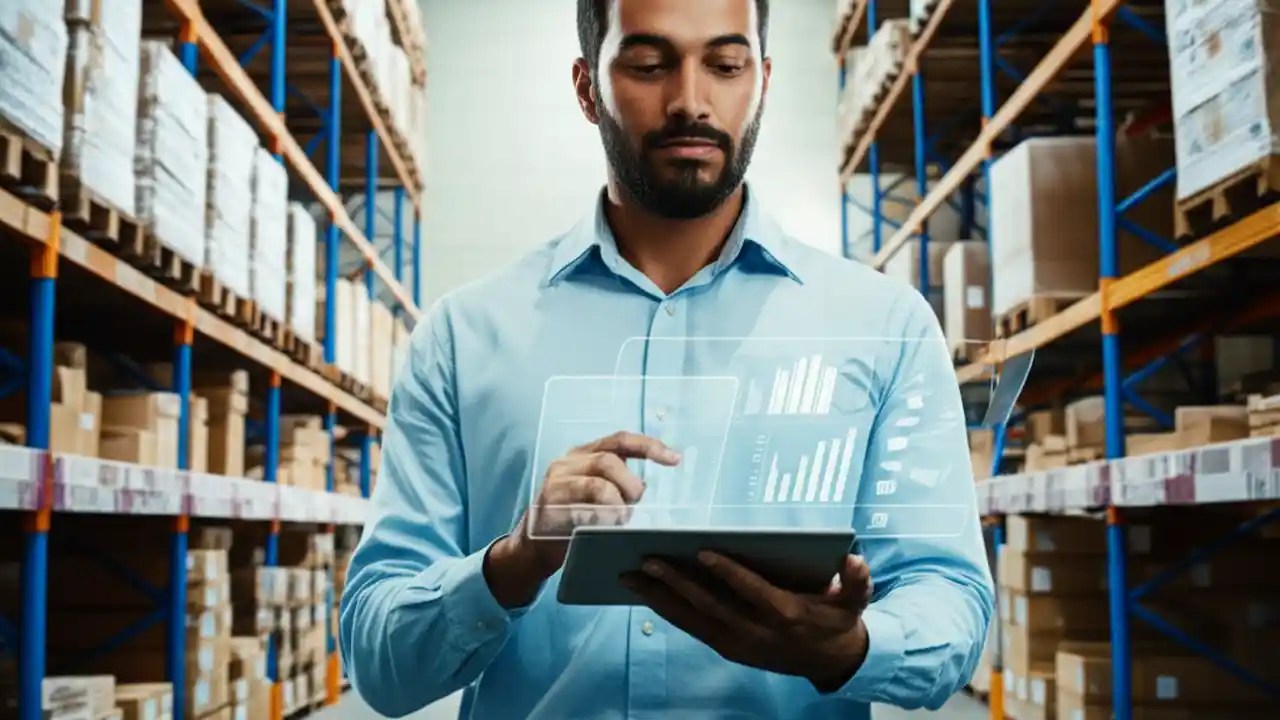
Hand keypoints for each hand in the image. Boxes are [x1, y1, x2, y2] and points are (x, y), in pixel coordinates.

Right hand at [484, 431, 680, 607]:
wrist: (533, 546)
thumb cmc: (572, 518)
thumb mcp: (596, 494)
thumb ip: (616, 483)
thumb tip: (645, 486)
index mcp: (583, 454)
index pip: (620, 440)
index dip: (650, 446)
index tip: (675, 459)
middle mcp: (567, 462)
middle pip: (609, 460)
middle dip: (631, 484)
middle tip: (635, 503)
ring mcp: (555, 483)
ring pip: (597, 484)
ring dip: (617, 503)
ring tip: (620, 518)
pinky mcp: (548, 506)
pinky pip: (581, 509)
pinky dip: (600, 518)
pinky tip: (603, 527)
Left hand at [623, 552, 872, 691]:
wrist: (832, 662)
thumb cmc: (838, 620)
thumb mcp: (855, 602)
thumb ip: (857, 581)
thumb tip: (854, 559)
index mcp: (785, 613)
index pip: (751, 590)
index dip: (727, 572)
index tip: (702, 551)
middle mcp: (756, 631)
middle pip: (710, 605)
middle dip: (676, 582)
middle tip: (647, 559)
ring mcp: (738, 642)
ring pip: (692, 619)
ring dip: (659, 598)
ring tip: (630, 576)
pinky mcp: (727, 648)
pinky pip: (691, 628)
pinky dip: (666, 611)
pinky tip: (644, 593)